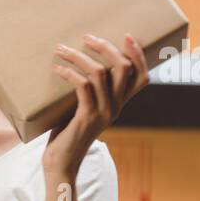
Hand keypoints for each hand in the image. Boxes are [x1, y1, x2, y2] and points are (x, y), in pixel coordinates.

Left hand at [45, 32, 148, 177]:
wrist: (61, 164)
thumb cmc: (67, 134)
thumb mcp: (82, 110)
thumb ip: (88, 93)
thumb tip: (75, 67)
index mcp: (118, 104)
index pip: (141, 77)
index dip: (139, 55)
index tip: (127, 36)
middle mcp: (116, 107)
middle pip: (123, 67)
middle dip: (105, 47)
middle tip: (86, 37)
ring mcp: (103, 112)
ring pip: (100, 72)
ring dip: (79, 56)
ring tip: (61, 49)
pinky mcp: (87, 117)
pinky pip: (83, 86)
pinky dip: (69, 73)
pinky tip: (58, 69)